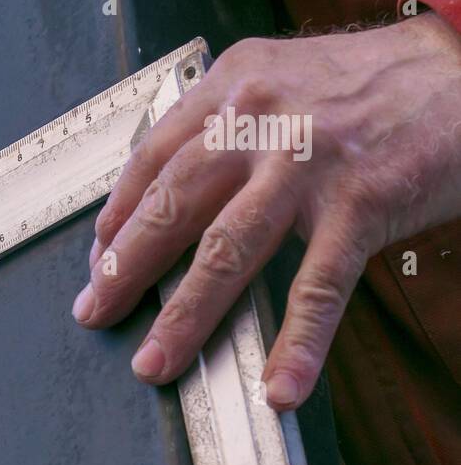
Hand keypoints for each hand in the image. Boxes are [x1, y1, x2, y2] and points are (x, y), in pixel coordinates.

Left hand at [72, 13, 460, 408]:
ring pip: (226, 250)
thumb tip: (172, 187)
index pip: (151, 160)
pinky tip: (279, 386)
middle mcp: (257, 118)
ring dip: (184, 315)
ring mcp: (306, 163)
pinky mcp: (359, 203)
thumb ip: (226, 123)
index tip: (98, 258)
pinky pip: (319, 285)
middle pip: (171, 204)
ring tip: (154, 361)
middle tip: (94, 313)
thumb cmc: (371, 83)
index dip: (118, 215)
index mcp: (230, 87)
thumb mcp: (280, 78)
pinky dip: (300, 341)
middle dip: (124, 269)